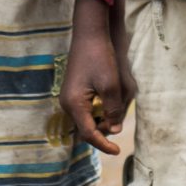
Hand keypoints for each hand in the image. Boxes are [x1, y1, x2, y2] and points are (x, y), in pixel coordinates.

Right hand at [62, 0, 128, 155]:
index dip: (104, 144)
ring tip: (115, 122)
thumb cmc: (100, 57)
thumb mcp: (110, 85)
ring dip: (101, 123)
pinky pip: (85, 110)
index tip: (117, 151)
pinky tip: (108, 109)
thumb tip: (115, 130)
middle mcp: (68, 103)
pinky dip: (97, 113)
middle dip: (102, 134)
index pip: (89, 134)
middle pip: (86, 129)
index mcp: (74, 104)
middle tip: (117, 136)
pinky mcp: (73, 91)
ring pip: (86, 120)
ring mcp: (69, 97)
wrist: (89, 34)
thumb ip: (112, 110)